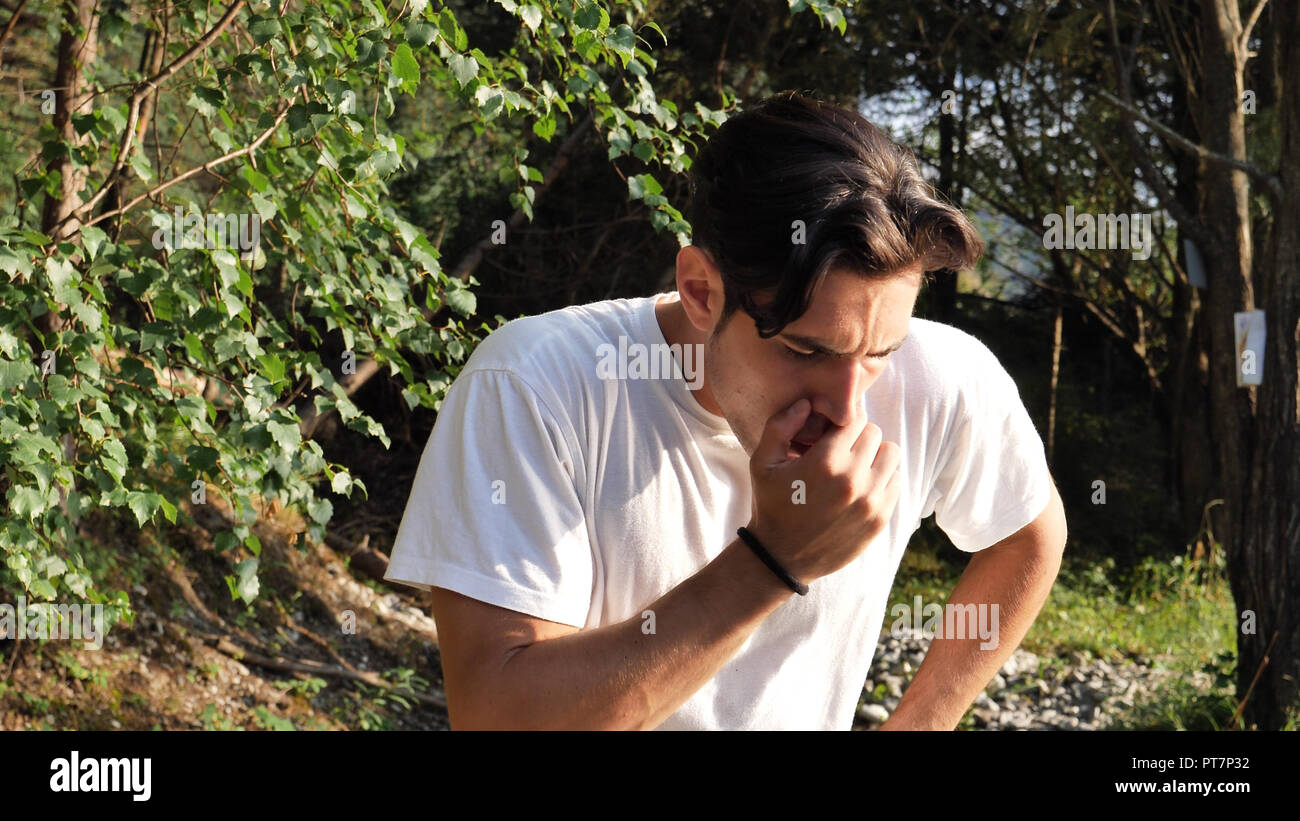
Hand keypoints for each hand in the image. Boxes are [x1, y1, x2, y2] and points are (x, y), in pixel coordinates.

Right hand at [746, 397, 901, 582]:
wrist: (781, 558)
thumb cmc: (771, 505)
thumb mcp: (761, 463)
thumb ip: (780, 426)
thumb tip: (807, 402)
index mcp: (825, 461)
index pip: (855, 418)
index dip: (843, 421)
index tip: (832, 433)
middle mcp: (853, 479)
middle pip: (874, 434)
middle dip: (857, 437)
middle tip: (840, 451)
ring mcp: (870, 500)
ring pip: (891, 455)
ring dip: (874, 456)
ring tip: (854, 467)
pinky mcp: (880, 518)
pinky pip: (896, 482)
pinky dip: (882, 479)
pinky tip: (861, 486)